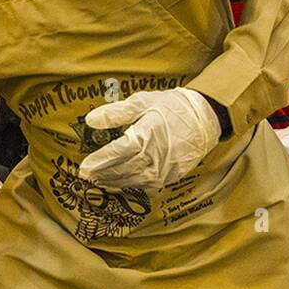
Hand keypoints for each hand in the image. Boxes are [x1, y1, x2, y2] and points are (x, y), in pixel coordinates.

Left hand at [79, 88, 220, 190]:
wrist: (205, 119)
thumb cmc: (171, 107)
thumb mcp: (142, 102)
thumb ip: (115, 113)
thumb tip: (90, 120)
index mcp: (145, 135)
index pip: (115, 153)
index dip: (98, 162)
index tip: (83, 167)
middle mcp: (154, 156)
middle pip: (121, 170)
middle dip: (102, 175)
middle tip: (85, 178)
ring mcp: (164, 169)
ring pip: (133, 181)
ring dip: (114, 183)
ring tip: (98, 183)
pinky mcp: (171, 177)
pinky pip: (147, 186)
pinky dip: (131, 186)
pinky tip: (120, 185)